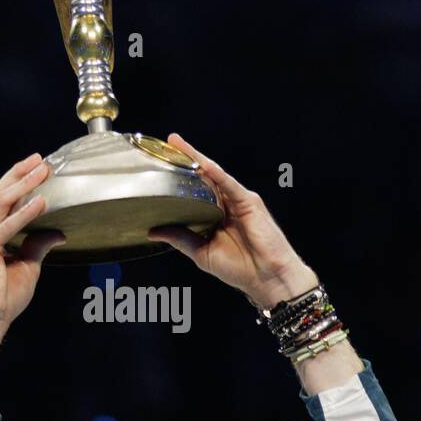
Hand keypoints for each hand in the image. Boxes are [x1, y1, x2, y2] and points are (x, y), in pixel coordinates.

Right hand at [0, 152, 64, 327]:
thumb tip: (57, 232)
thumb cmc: (1, 300)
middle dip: (20, 174)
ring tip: (42, 170)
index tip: (34, 168)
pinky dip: (25, 212)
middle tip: (40, 159)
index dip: (16, 182)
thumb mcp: (26, 268)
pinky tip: (40, 201)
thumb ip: (37, 246)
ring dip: (23, 184)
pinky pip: (7, 226)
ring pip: (1, 202)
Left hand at [146, 133, 316, 305]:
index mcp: (215, 216)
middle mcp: (226, 204)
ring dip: (198, 159)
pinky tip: (202, 163)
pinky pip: (229, 184)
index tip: (161, 163)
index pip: (195, 190)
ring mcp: (238, 201)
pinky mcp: (249, 202)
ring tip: (179, 145)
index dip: (180, 177)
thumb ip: (180, 239)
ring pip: (215, 175)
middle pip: (204, 177)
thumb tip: (153, 231)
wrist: (267, 278)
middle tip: (169, 142)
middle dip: (187, 159)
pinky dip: (216, 173)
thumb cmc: (240, 269)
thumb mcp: (202, 253)